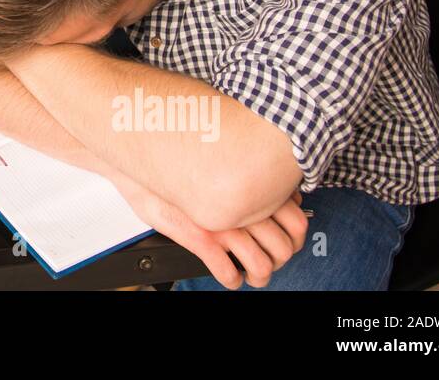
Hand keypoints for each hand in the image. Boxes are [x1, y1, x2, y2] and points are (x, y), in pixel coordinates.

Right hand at [112, 174, 307, 289]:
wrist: (143, 161)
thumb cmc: (178, 160)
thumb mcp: (221, 159)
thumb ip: (248, 173)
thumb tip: (269, 177)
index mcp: (253, 187)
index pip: (296, 221)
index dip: (296, 237)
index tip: (290, 239)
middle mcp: (242, 206)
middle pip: (282, 248)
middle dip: (279, 260)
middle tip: (272, 260)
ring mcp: (223, 224)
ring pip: (261, 264)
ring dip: (259, 275)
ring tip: (252, 274)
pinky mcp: (201, 237)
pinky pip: (226, 270)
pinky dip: (231, 279)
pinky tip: (229, 276)